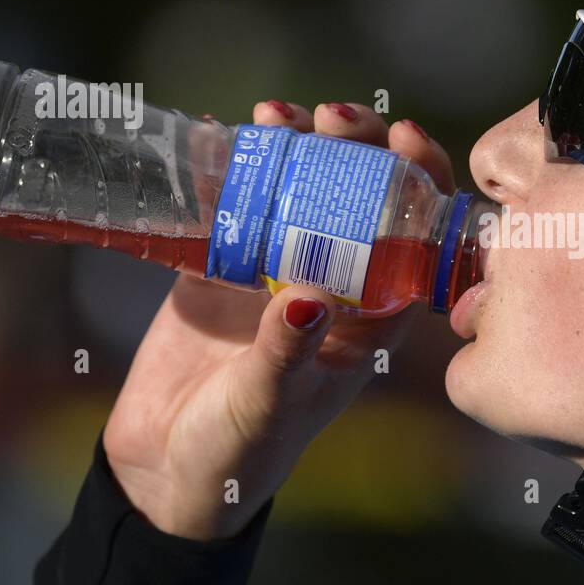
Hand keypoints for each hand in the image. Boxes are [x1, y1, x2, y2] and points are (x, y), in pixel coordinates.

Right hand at [104, 102, 454, 539]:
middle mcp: (331, 286)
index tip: (406, 138)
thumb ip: (285, 352)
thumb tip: (307, 295)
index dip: (419, 183)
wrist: (164, 468)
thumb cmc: (238, 452)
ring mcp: (274, 271)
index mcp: (368, 320)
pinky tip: (220, 131)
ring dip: (295, 148)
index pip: (413, 239)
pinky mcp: (218, 267)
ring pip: (299, 192)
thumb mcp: (267, 405)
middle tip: (332, 118)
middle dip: (355, 149)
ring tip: (276, 116)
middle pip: (358, 199)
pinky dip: (228, 169)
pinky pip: (232, 206)